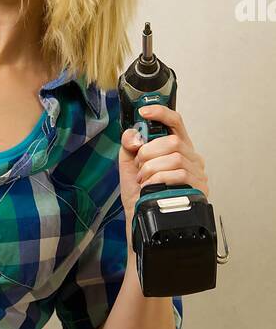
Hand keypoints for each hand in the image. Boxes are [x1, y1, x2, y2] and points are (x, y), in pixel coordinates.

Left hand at [119, 104, 209, 233]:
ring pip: (176, 158)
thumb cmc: (139, 191)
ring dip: (152, 167)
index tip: (144, 112)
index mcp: (177, 147)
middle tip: (139, 164)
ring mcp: (197, 173)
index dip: (161, 114)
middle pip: (173, 141)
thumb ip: (129, 144)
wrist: (141, 216)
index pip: (175, 122)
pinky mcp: (198, 188)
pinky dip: (159, 178)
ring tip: (143, 178)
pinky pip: (179, 175)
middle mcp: (190, 157)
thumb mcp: (129, 163)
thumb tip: (134, 135)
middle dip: (149, 152)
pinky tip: (150, 185)